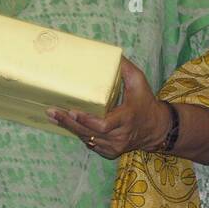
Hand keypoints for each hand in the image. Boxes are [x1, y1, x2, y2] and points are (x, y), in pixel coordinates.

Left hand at [47, 58, 171, 159]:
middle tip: (52, 111)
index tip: (72, 111)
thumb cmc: (146, 102)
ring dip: (70, 128)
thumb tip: (113, 55)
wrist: (157, 129)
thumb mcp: (140, 82)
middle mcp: (120, 136)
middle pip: (90, 132)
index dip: (86, 120)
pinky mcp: (111, 152)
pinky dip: (80, 134)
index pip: (104, 124)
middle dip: (69, 122)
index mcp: (126, 118)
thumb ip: (126, 69)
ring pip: (88, 139)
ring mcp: (115, 147)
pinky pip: (91, 144)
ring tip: (53, 116)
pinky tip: (67, 125)